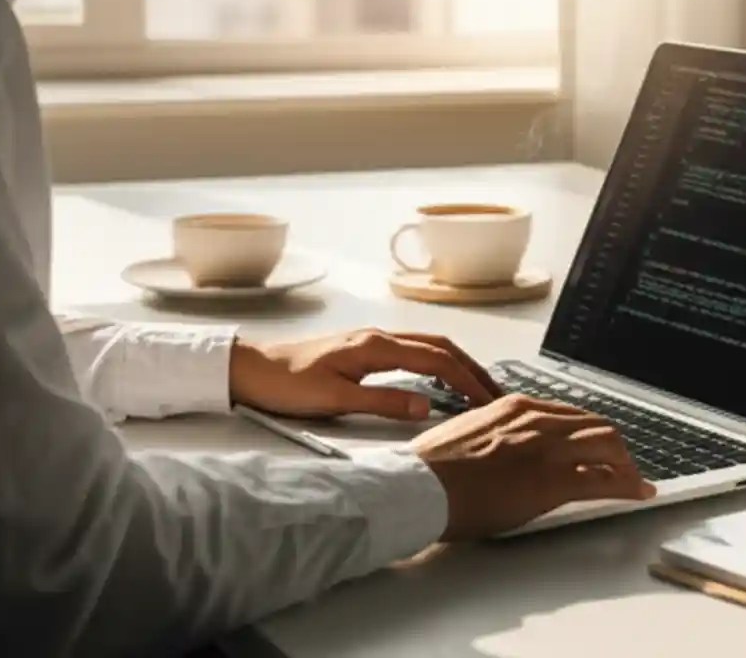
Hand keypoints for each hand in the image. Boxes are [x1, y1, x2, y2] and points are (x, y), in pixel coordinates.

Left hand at [229, 328, 502, 419]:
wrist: (249, 368)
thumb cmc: (285, 383)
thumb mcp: (335, 399)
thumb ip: (383, 402)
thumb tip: (426, 407)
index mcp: (376, 347)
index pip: (438, 361)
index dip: (468, 381)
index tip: (489, 400)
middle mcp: (379, 337)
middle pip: (441, 347)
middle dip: (473, 368)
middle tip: (496, 392)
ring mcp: (372, 341)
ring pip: (429, 346)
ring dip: (458, 364)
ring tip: (478, 386)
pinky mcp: (364, 349)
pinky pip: (414, 351)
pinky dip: (438, 362)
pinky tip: (440, 378)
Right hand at [411, 394, 657, 540]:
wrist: (419, 485)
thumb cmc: (431, 467)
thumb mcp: (468, 432)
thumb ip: (494, 431)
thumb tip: (502, 445)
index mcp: (515, 406)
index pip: (568, 413)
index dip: (587, 432)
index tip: (593, 444)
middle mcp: (538, 420)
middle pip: (596, 425)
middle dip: (614, 446)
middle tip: (620, 464)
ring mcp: (548, 449)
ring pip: (608, 445)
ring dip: (625, 464)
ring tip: (633, 479)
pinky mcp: (553, 481)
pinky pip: (604, 480)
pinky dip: (627, 486)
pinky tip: (638, 493)